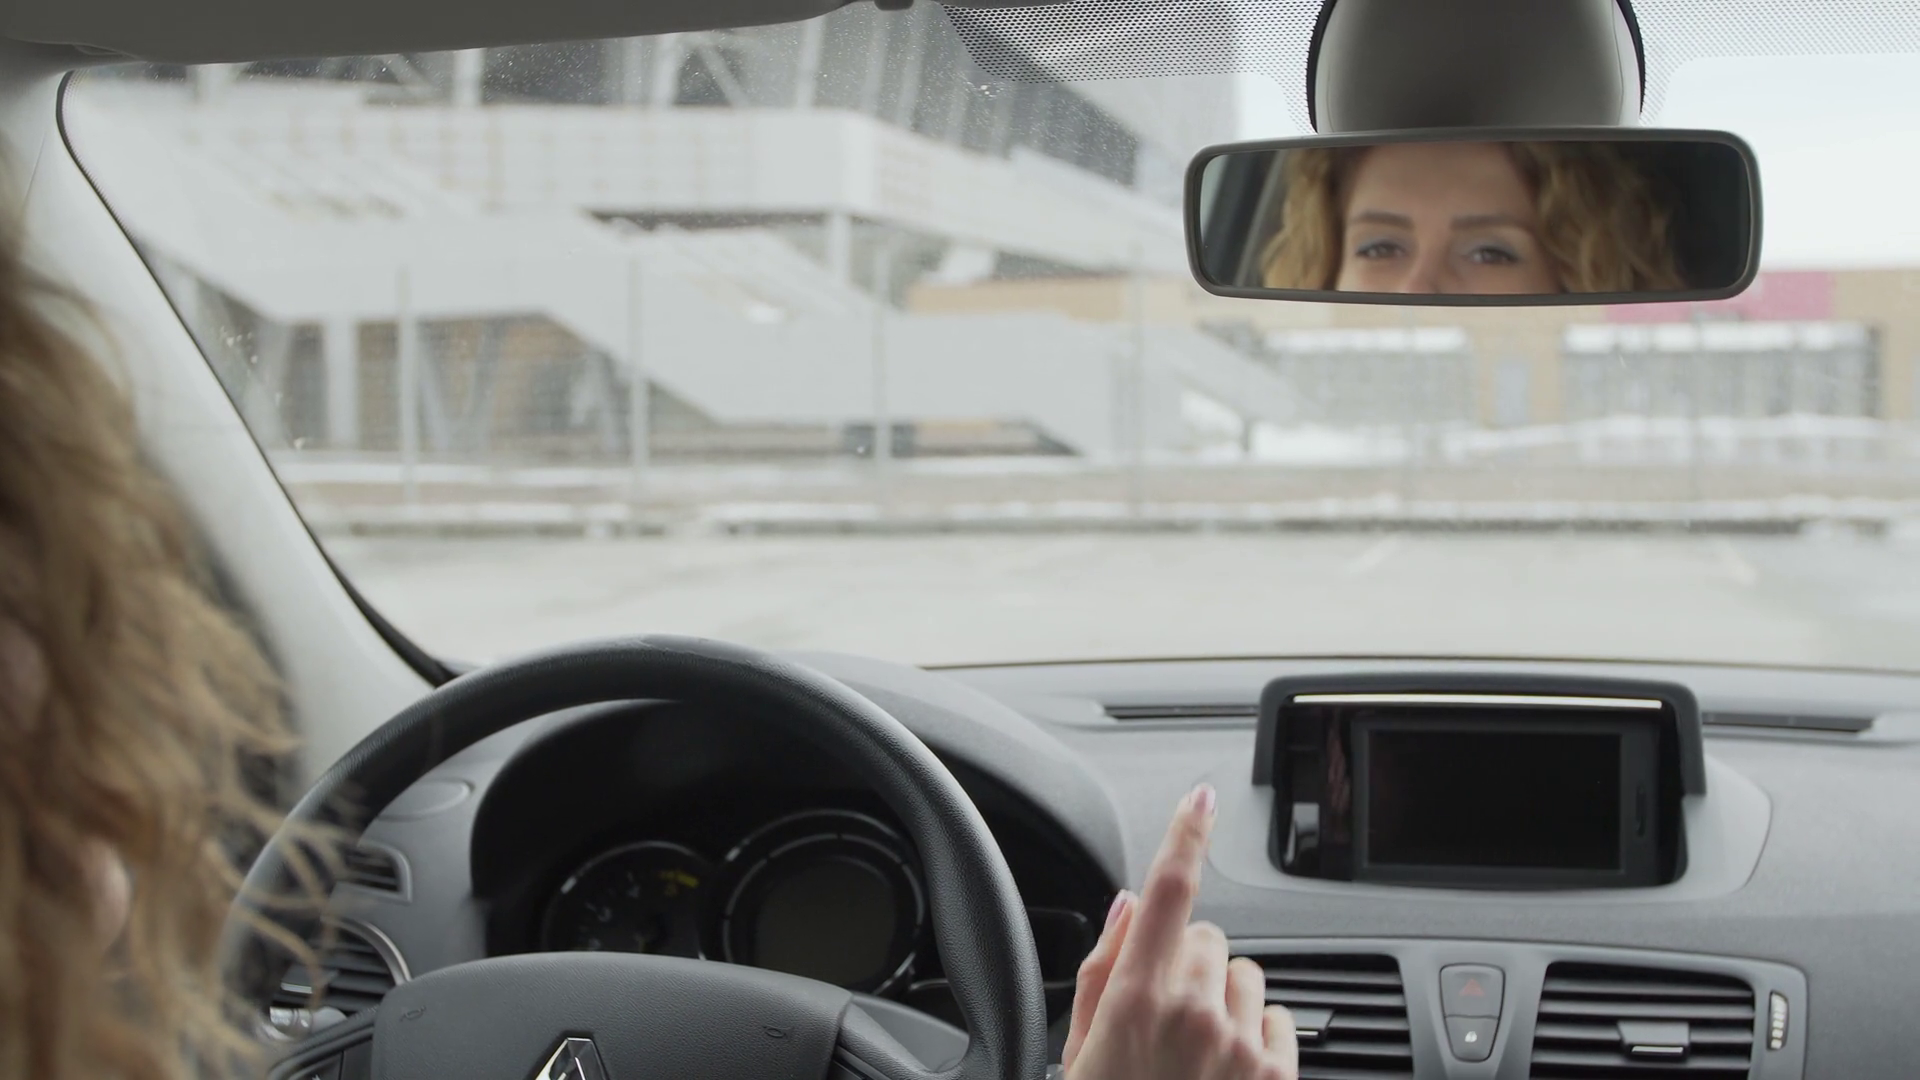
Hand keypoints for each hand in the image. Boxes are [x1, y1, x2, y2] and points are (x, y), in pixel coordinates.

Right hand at [1061, 784, 1297, 1079]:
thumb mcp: (1080, 1051)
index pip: (1168, 892)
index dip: (1185, 834)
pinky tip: (1224, 1072)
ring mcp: (1241, 1045)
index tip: (1200, 797)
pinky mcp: (1276, 1075)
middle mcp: (1195, 1011)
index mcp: (1137, 997)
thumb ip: (1105, 969)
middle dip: (1186, 962)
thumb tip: (1130, 905)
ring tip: (1193, 1053)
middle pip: (1206, 935)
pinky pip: (1278, 1017)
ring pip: (1245, 974)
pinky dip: (1256, 1036)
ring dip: (1224, 999)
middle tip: (1160, 1018)